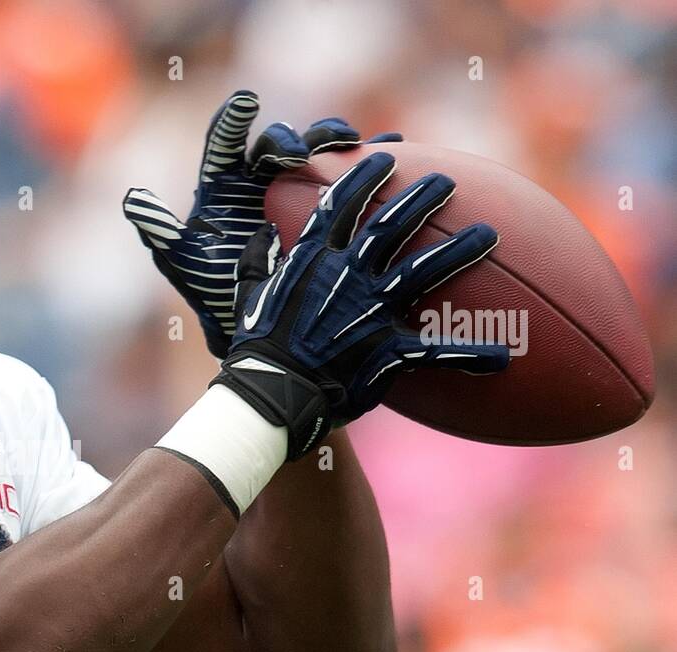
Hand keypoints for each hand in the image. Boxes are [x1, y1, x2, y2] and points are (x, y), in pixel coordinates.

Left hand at [124, 89, 402, 358]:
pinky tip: (394, 147)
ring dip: (334, 140)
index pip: (225, 143)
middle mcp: (257, 180)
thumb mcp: (185, 266)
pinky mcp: (326, 204)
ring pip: (316, 150)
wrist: (253, 327)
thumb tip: (132, 197)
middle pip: (276, 144)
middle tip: (304, 151)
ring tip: (352, 143)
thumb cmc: (214, 294)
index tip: (246, 103)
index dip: (233, 120)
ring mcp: (294, 190)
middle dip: (293, 139)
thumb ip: (160, 231)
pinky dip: (371, 154)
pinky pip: (350, 171)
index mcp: (221, 186)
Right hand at [215, 152, 506, 460]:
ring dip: (460, 250)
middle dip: (421, 198)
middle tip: (446, 182)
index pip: (340, 206)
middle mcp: (345, 277)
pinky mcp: (386, 351)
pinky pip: (436, 352)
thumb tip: (259, 234)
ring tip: (489, 233)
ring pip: (423, 271)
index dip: (365, 178)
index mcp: (310, 262)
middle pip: (391, 226)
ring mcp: (370, 312)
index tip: (387, 157)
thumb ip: (254, 263)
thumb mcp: (245, 298)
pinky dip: (471, 355)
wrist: (271, 395)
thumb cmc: (255, 349)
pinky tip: (504, 356)